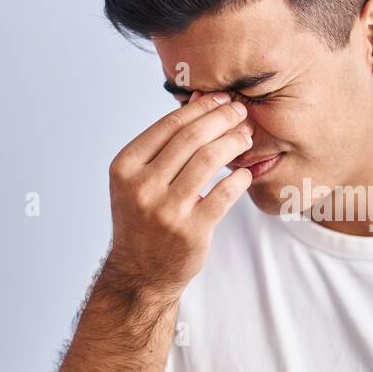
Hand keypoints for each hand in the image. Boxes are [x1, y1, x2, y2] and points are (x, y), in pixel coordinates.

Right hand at [103, 91, 253, 304]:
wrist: (140, 273)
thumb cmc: (144, 219)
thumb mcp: (140, 179)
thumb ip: (166, 143)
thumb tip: (201, 98)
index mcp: (125, 167)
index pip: (169, 125)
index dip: (200, 107)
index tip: (222, 98)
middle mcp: (142, 186)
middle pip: (191, 138)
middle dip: (222, 119)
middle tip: (241, 112)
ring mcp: (166, 210)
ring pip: (209, 160)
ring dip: (234, 142)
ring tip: (247, 137)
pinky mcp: (192, 230)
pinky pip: (225, 193)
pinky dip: (240, 178)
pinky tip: (246, 172)